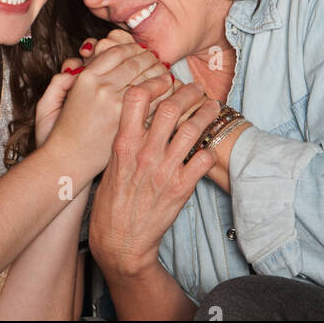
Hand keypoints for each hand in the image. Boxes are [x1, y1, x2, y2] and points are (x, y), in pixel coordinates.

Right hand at [44, 36, 170, 180]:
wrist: (68, 162)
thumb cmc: (62, 131)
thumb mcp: (53, 99)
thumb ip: (64, 78)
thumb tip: (80, 64)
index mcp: (86, 78)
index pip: (117, 51)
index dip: (132, 48)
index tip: (140, 50)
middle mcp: (101, 87)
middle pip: (135, 62)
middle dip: (150, 58)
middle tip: (158, 59)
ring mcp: (115, 105)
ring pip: (147, 79)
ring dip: (160, 73)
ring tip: (165, 73)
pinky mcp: (127, 123)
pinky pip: (152, 101)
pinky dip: (162, 93)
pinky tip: (167, 92)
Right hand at [89, 83, 219, 277]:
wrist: (120, 243)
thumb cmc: (110, 206)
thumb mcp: (109, 166)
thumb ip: (125, 141)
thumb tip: (138, 120)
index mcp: (124, 143)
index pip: (137, 97)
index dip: (153, 83)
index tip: (164, 79)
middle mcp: (145, 152)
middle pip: (172, 107)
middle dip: (188, 92)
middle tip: (197, 88)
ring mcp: (165, 170)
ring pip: (192, 129)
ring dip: (206, 114)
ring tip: (213, 107)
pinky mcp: (181, 189)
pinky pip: (202, 160)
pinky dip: (209, 150)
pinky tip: (209, 147)